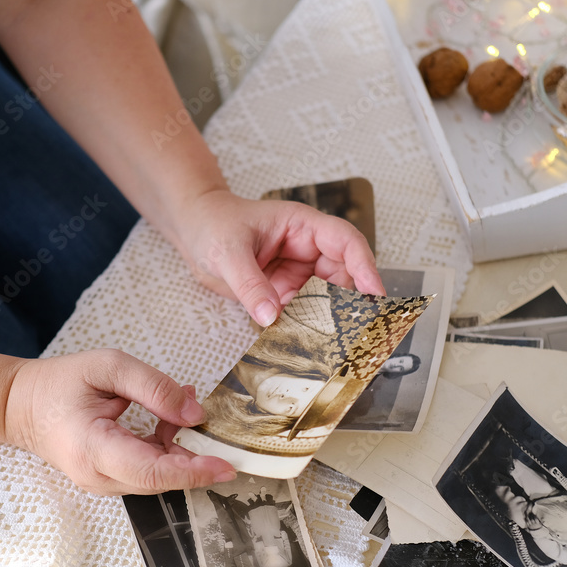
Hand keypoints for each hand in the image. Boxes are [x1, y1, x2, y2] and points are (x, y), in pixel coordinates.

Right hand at [3, 349, 235, 494]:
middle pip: (161, 479)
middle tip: (221, 433)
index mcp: (93, 449)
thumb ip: (154, 388)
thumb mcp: (108, 367)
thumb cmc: (60, 383)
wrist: (19, 405)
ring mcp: (103, 482)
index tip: (225, 465)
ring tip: (183, 408)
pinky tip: (171, 418)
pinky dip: (168, 448)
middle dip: (197, 458)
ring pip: (158, 476)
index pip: (152, 471)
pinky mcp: (110, 478)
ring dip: (182, 448)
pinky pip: (148, 469)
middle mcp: (99, 476)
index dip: (193, 471)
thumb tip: (195, 413)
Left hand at [174, 189, 385, 325]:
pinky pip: (302, 312)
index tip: (374, 292)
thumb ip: (250, 284)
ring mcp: (296, 273)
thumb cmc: (213, 223)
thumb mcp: (228, 251)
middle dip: (346, 303)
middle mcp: (305, 249)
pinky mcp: (284, 293)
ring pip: (324, 299)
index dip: (364, 266)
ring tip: (324, 343)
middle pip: (342, 276)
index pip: (345, 242)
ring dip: (324, 320)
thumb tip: (271, 316)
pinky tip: (300, 343)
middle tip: (349, 331)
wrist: (193, 231)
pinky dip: (303, 328)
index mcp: (302, 226)